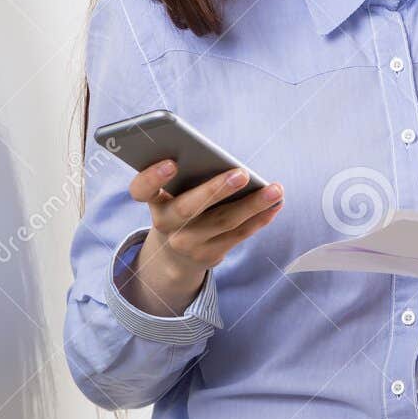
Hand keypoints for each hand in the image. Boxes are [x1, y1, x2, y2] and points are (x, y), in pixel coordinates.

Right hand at [124, 161, 283, 313]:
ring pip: (223, 222)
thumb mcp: (175, 194)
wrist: (175, 255)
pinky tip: (275, 204)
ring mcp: (188, 244)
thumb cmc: (181, 206)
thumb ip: (191, 177)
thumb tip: (228, 163)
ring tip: (276, 189)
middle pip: (189, 208)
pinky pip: (239, 235)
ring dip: (253, 204)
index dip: (152, 177)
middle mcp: (167, 225)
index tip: (171, 163)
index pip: (142, 190)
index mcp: (155, 202)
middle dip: (217, 190)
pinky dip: (260, 218)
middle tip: (242, 173)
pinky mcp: (210, 255)